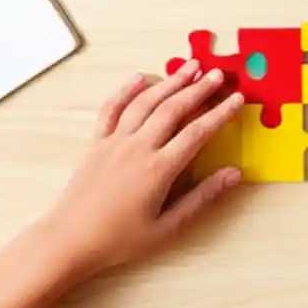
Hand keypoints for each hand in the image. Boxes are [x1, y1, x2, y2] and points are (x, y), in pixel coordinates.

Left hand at [42, 61, 244, 275]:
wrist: (70, 240)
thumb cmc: (119, 240)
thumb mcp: (167, 228)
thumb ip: (202, 198)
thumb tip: (233, 174)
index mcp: (159, 169)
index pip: (197, 132)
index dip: (220, 113)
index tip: (237, 99)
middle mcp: (137, 148)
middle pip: (174, 109)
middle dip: (198, 89)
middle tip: (217, 74)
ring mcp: (114, 141)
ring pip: (146, 102)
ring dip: (170, 82)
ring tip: (190, 67)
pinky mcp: (96, 142)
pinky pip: (112, 108)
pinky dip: (126, 90)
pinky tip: (140, 77)